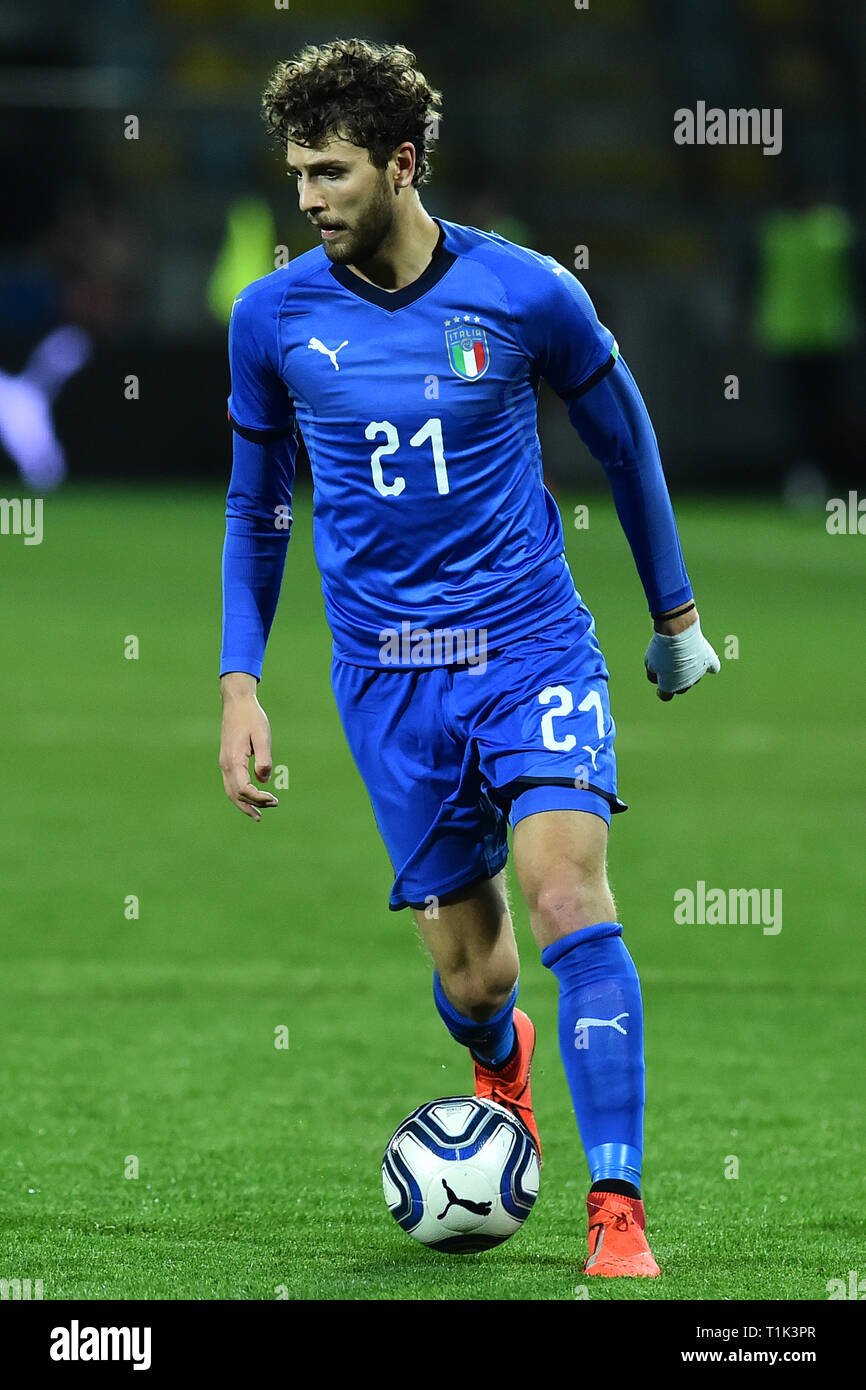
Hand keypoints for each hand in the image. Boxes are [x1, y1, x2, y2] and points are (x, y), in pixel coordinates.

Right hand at [219, 673, 278, 819]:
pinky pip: (231, 784)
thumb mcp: (262, 736)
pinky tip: (251, 798)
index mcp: (233, 761)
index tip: (274, 800)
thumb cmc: (251, 718)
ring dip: (245, 804)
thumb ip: (264, 759)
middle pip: (235, 795)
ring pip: (231, 792)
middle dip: (252, 805)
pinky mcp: (227, 761)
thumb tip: (264, 780)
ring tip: (258, 815)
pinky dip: (240, 795)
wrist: (237, 702)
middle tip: (272, 807)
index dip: (258, 798)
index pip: (244, 789)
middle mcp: (225, 765)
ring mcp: (224, 763)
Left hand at [644, 612, 719, 701]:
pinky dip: (709, 665)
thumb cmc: (661, 648)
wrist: (678, 632)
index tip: (660, 679)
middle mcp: (686, 684)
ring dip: (688, 669)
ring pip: (694, 676)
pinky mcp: (709, 660)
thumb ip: (654, 674)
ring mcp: (699, 673)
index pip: (665, 696)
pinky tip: (705, 660)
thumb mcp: (649, 662)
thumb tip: (659, 678)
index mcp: (670, 686)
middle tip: (670, 663)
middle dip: (675, 679)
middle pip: (681, 687)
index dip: (661, 690)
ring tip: (682, 653)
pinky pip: (713, 667)